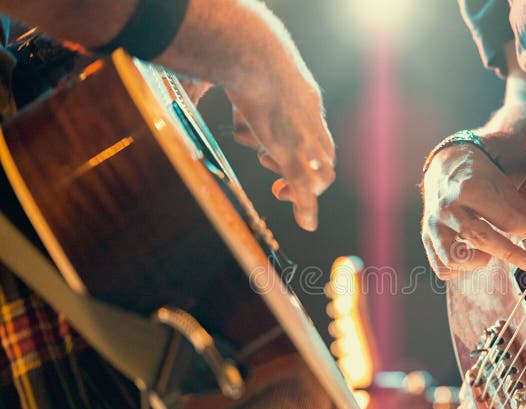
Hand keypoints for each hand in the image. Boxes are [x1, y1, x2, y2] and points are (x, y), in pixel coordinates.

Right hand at [227, 63, 334, 231]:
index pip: (315, 131)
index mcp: (304, 98)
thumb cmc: (238, 54)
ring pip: (317, 175)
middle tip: (279, 185)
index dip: (304, 148)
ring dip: (298, 187)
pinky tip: (308, 224)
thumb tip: (189, 88)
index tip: (277, 153)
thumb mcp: (236, 70)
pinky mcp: (292, 153)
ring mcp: (304, 139)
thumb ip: (217, 84)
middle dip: (305, 173)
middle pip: (324, 156)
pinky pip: (305, 188)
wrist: (254, 55)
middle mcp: (311, 120)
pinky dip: (306, 208)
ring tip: (278, 188)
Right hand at [421, 143, 525, 279]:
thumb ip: (525, 206)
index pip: (503, 216)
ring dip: (476, 262)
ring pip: (453, 257)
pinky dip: (458, 270)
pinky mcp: (426, 237)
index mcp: (470, 189)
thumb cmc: (476, 178)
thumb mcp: (502, 185)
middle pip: (479, 237)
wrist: (444, 167)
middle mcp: (449, 208)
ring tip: (489, 256)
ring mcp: (434, 225)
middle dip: (509, 252)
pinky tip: (471, 259)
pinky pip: (442, 266)